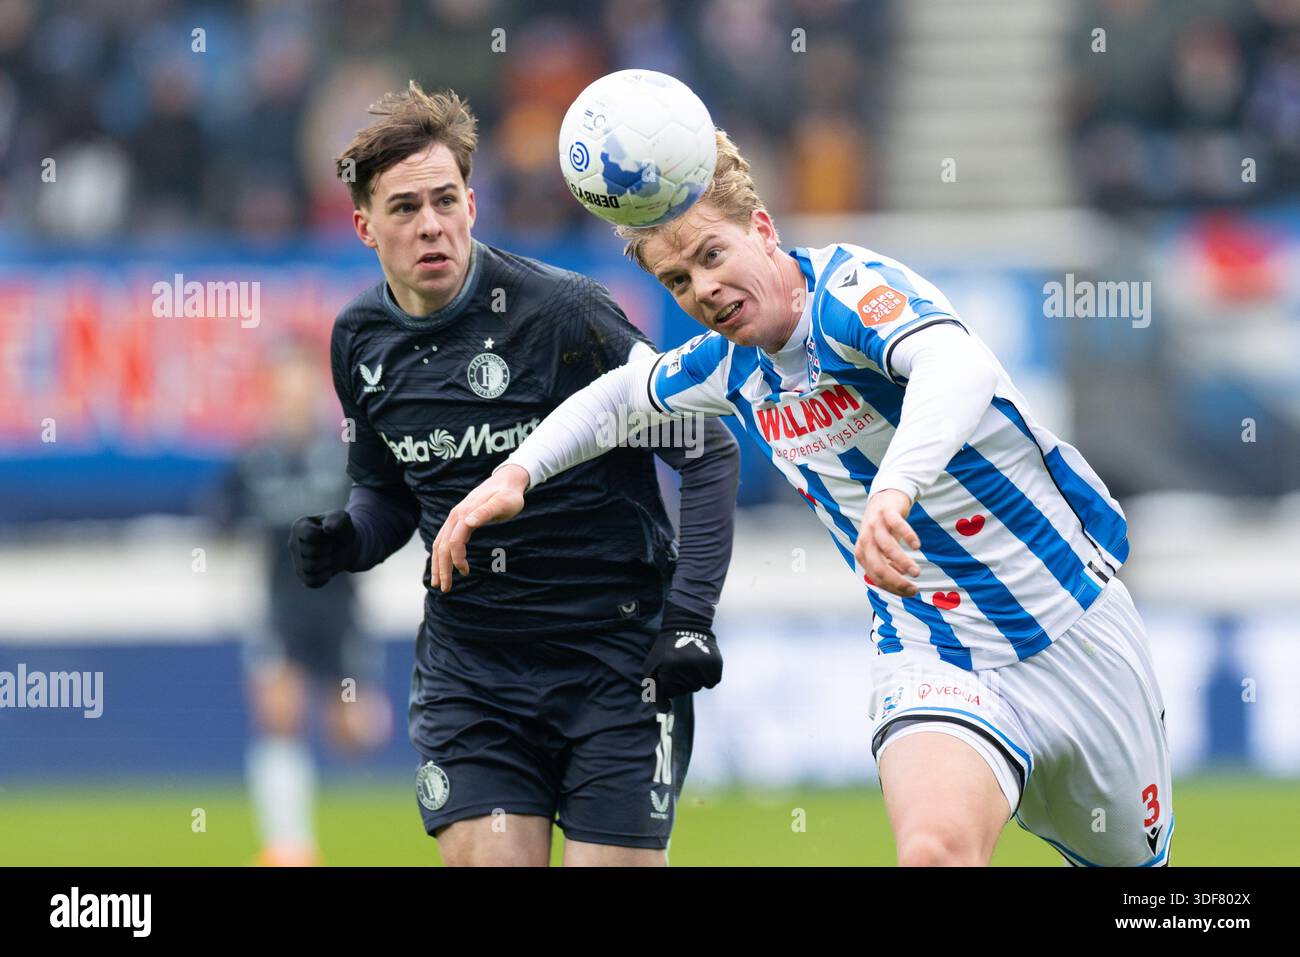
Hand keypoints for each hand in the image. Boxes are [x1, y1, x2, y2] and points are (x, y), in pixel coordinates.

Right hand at [288, 509, 357, 587]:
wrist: (348, 546)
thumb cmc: (342, 529)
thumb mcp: (343, 518)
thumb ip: (337, 519)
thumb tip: (328, 528)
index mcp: (299, 526)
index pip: (311, 536)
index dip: (326, 537)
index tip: (329, 534)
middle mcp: (293, 543)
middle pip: (311, 552)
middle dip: (327, 550)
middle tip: (331, 546)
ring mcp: (296, 560)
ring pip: (310, 567)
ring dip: (326, 563)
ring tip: (329, 556)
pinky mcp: (302, 575)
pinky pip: (311, 582)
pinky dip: (323, 578)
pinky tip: (328, 570)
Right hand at [429, 464, 529, 591]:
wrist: (507, 480)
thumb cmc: (509, 495)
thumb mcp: (502, 503)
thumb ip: (486, 512)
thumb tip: (467, 522)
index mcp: (464, 514)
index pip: (454, 541)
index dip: (456, 559)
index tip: (465, 572)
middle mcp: (456, 516)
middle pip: (442, 546)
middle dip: (442, 569)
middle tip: (445, 589)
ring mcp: (455, 517)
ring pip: (440, 543)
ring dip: (438, 564)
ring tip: (439, 582)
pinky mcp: (458, 519)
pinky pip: (444, 539)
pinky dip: (441, 554)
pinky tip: (444, 565)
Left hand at [641, 607, 722, 710]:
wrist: (686, 625)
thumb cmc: (666, 648)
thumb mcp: (652, 667)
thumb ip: (655, 691)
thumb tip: (665, 711)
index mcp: (669, 668)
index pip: (670, 691)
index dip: (669, 681)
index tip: (668, 667)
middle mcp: (686, 668)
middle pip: (685, 690)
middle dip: (681, 680)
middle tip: (680, 662)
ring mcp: (702, 666)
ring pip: (698, 687)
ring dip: (694, 678)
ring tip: (691, 661)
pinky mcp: (715, 664)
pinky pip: (711, 683)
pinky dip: (708, 677)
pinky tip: (702, 664)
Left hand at [855, 489, 920, 597]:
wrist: (885, 498)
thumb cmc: (884, 529)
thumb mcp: (881, 550)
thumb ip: (887, 566)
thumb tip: (900, 583)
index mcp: (862, 552)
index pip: (875, 576)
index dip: (893, 588)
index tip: (910, 592)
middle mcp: (866, 539)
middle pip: (878, 566)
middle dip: (896, 581)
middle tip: (913, 588)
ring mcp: (875, 525)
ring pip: (887, 548)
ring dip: (902, 562)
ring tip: (916, 572)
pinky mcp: (887, 512)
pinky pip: (897, 525)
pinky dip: (907, 536)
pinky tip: (917, 546)